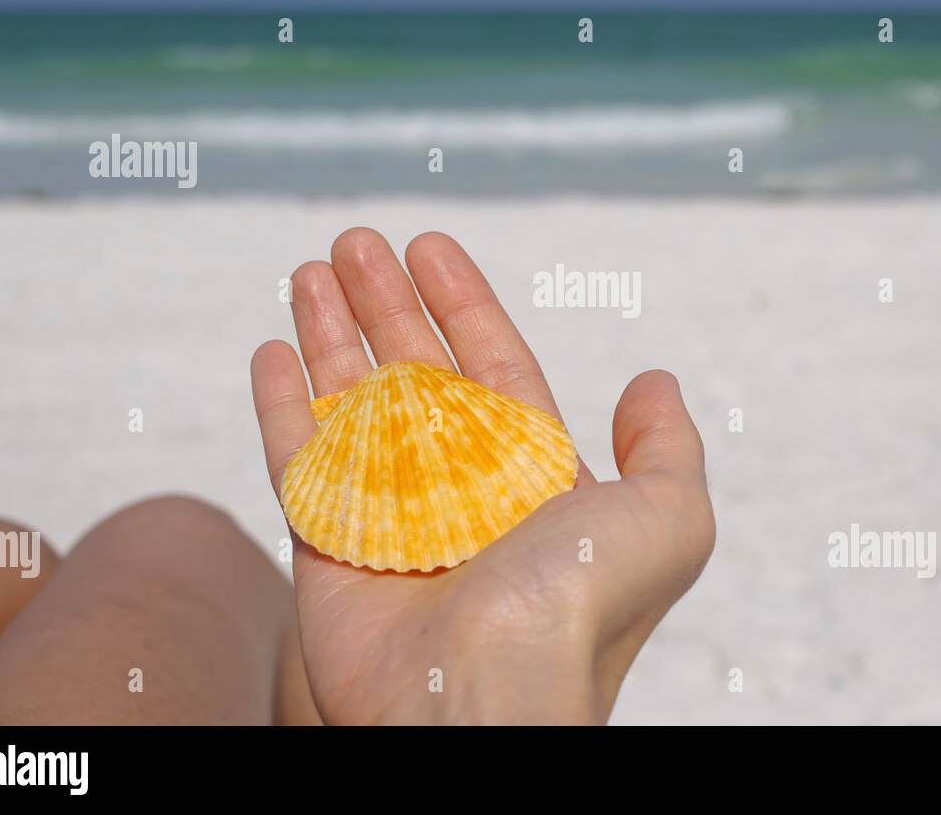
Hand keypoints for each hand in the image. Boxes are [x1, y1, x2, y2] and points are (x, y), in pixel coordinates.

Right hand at [250, 229, 713, 723]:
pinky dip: (281, 408)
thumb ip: (668, 447)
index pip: (492, 364)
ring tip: (309, 270)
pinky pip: (296, 463)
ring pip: (352, 404)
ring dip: (330, 336)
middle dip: (385, 302)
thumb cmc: (580, 606)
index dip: (462, 303)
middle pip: (414, 372)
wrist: (487, 698)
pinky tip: (272, 352)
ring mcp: (389, 517)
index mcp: (531, 475)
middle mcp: (460, 489)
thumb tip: (653, 380)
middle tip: (353, 242)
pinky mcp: (327, 548)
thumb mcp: (669, 518)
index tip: (427, 245)